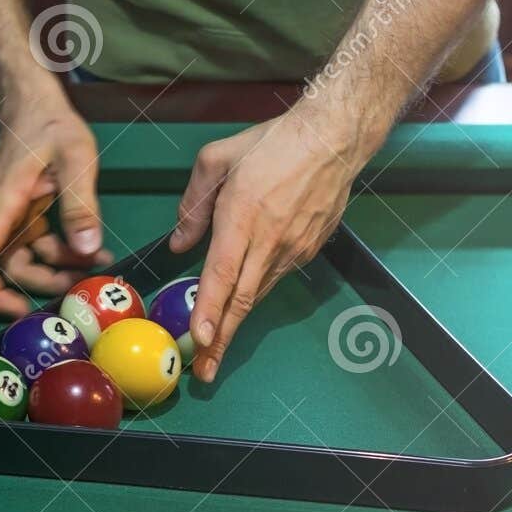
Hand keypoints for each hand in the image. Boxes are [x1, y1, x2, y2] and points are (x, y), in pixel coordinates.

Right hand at [0, 96, 112, 326]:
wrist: (30, 99)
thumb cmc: (49, 122)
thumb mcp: (75, 156)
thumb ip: (81, 203)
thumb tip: (86, 250)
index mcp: (4, 201)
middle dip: (29, 288)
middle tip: (68, 294)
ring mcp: (9, 218)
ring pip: (19, 261)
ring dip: (51, 272)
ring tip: (92, 266)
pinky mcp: (22, 218)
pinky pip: (34, 249)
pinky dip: (57, 257)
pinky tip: (88, 253)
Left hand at [169, 106, 366, 381]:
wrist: (331, 139)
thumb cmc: (272, 143)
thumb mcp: (216, 159)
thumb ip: (192, 205)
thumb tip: (179, 244)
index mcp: (242, 216)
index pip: (222, 274)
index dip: (210, 311)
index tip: (200, 339)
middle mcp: (269, 240)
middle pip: (242, 301)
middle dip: (221, 340)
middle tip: (204, 371)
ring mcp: (293, 249)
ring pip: (258, 293)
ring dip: (236, 322)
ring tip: (216, 347)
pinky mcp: (308, 251)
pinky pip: (275, 277)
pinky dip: (257, 289)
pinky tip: (244, 296)